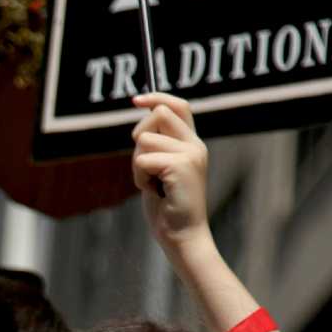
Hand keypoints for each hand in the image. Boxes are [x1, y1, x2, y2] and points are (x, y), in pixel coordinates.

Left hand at [133, 93, 210, 257]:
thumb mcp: (160, 170)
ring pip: (144, 139)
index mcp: (192, 143)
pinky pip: (142, 160)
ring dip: (138, 165)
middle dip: (139, 136)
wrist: (181, 234)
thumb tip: (142, 121)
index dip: (156, 97)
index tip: (136, 100)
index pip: (178, 106)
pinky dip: (139, 177)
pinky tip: (154, 191)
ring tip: (153, 184)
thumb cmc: (167, 206)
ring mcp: (190, 154)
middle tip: (145, 165)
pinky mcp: (181, 166)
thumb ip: (157, 147)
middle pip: (158, 114)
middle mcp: (195, 144)